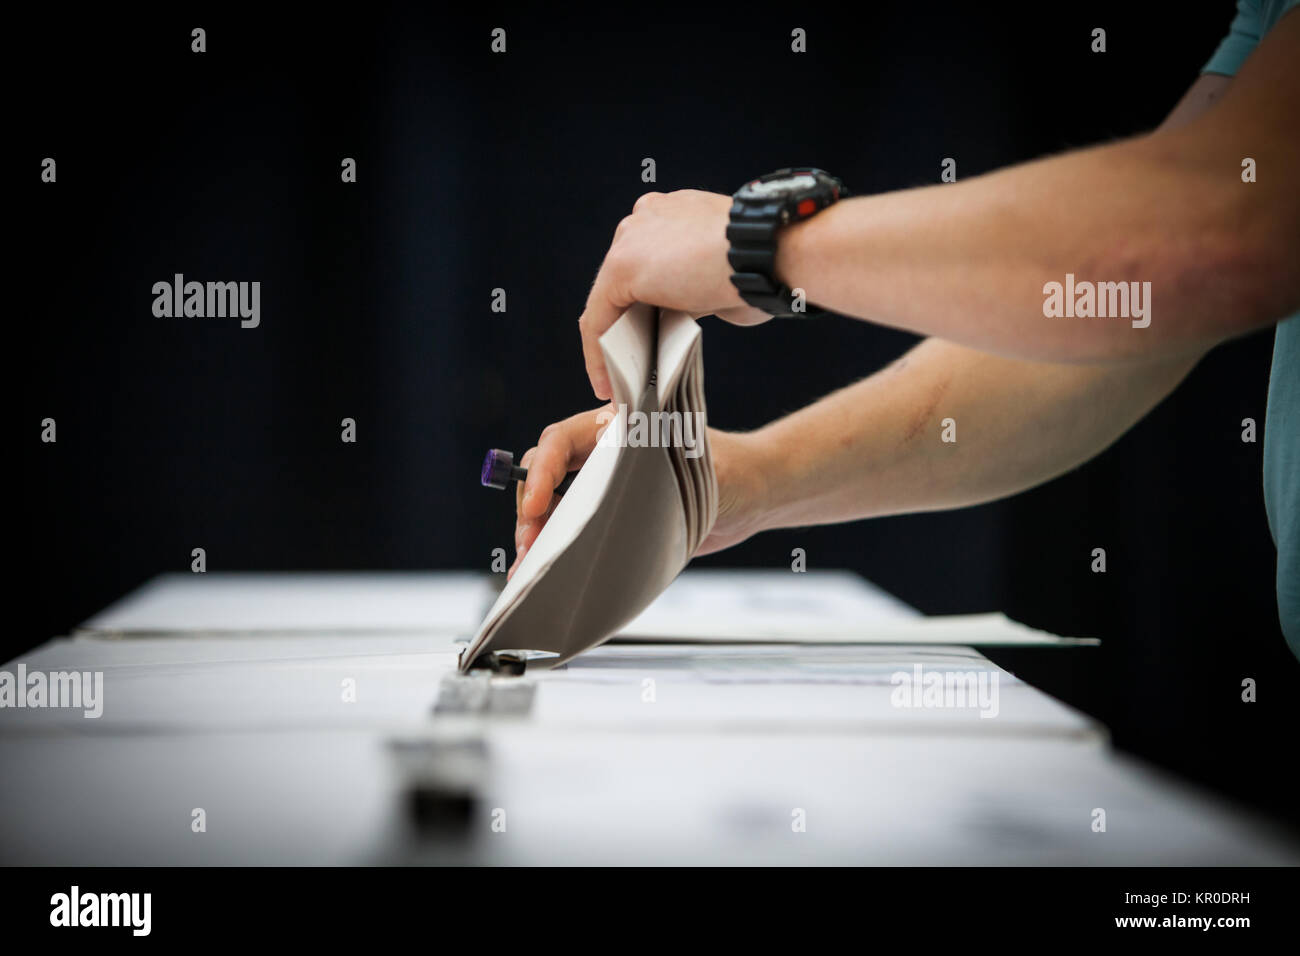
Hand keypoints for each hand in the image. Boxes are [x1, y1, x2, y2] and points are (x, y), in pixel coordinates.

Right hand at [509, 406, 769, 578]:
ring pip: (553, 507)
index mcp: (615, 427)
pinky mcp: (607, 518)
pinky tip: (540, 573)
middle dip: (532, 511)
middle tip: (529, 547)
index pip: (560, 442)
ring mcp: (601, 487)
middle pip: (546, 476)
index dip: (542, 473)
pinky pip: (570, 532)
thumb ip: (661, 476)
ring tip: (527, 567)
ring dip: (535, 535)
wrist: (749, 495)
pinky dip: (552, 552)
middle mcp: (600, 455)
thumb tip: (623, 493)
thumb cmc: (730, 469)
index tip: (536, 508)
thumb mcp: (697, 470)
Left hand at [579, 190, 771, 399]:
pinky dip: (598, 353)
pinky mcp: (620, 265)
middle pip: (624, 282)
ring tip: (617, 383)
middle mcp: (646, 218)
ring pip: (609, 300)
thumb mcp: (720, 282)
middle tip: (629, 368)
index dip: (644, 303)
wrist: (771, 252)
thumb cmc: (763, 270)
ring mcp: (631, 237)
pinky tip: (606, 383)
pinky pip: (599, 317)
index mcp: (674, 216)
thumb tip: (680, 317)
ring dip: (611, 343)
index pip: (647, 265)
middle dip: (625, 326)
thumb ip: (693, 295)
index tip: (646, 338)